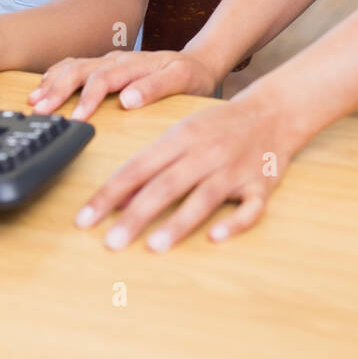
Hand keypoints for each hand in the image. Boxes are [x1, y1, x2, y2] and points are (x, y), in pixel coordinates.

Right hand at [27, 48, 217, 119]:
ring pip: (73, 66)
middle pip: (80, 70)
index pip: (104, 79)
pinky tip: (43, 87)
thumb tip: (127, 100)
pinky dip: (55, 75)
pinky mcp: (105, 66)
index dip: (87, 99)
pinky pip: (74, 66)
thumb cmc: (192, 75)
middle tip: (41, 111)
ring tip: (35, 101)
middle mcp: (117, 59)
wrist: (197, 63)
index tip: (76, 119)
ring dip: (52, 83)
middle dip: (58, 90)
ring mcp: (109, 61)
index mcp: (134, 63)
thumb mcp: (184, 80)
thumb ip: (157, 88)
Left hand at [74, 80, 299, 251]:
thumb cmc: (218, 126)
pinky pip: (249, 207)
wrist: (272, 112)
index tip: (84, 219)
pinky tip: (216, 236)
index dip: (108, 194)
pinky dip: (234, 222)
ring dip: (178, 222)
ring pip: (203, 197)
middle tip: (110, 242)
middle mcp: (205, 153)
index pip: (136, 168)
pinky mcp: (261, 186)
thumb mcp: (181, 135)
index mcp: (180, 138)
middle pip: (165, 185)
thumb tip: (116, 198)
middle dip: (136, 214)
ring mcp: (234, 170)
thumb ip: (150, 165)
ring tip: (154, 246)